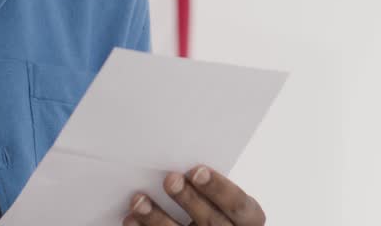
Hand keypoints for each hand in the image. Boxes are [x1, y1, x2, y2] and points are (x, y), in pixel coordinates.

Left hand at [122, 165, 264, 225]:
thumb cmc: (216, 208)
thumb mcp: (223, 199)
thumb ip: (210, 186)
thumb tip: (179, 161)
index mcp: (248, 220)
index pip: (238, 205)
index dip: (219, 188)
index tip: (196, 171)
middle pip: (211, 222)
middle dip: (189, 200)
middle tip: (170, 180)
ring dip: (158, 218)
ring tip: (140, 200)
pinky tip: (131, 219)